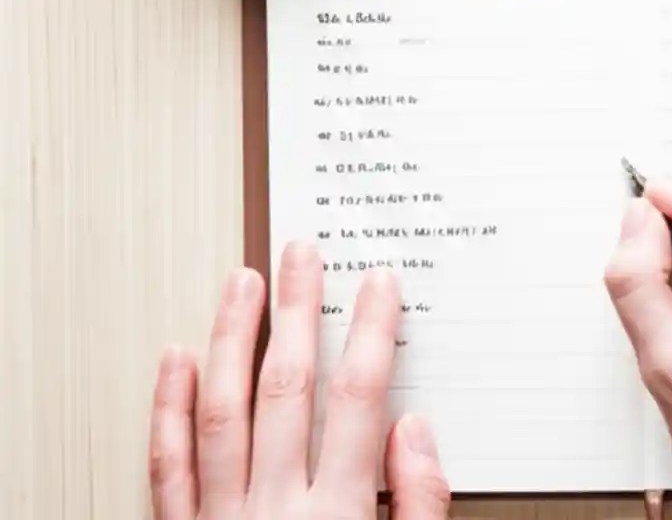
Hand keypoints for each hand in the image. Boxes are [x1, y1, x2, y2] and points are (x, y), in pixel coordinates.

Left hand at [148, 243, 450, 518]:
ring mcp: (223, 519)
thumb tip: (415, 433)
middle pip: (287, 387)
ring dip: (233, 338)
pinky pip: (171, 463)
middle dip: (297, 311)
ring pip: (224, 411)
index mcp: (337, 515)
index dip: (371, 332)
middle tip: (301, 258)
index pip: (358, 399)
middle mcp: (275, 509)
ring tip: (242, 284)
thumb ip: (418, 503)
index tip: (378, 287)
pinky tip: (178, 360)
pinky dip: (171, 407)